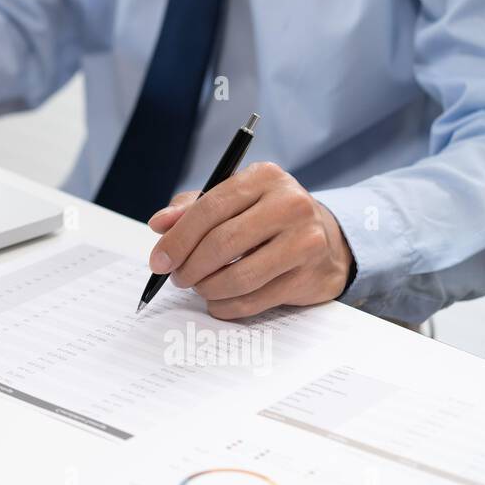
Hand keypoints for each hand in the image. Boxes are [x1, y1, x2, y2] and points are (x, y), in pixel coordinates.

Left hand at [146, 162, 352, 318]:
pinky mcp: (311, 276)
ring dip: (208, 289)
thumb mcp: (232, 200)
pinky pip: (256, 300)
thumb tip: (159, 224)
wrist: (326, 239)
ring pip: (239, 276)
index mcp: (264, 177)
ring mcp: (305, 241)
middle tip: (177, 278)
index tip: (158, 261)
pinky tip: (218, 302)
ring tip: (199, 287)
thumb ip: (191, 209)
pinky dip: (227, 306)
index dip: (178, 239)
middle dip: (190, 267)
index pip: (209, 208)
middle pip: (222, 243)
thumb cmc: (266, 217)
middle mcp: (290, 204)